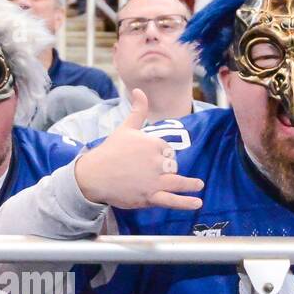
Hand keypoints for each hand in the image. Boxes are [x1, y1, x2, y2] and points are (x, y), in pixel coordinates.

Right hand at [73, 89, 203, 209]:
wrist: (94, 174)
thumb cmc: (110, 151)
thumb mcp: (126, 127)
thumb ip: (137, 110)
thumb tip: (138, 90)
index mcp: (154, 143)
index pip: (168, 151)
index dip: (162, 156)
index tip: (150, 160)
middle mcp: (157, 161)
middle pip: (172, 166)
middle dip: (166, 169)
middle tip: (152, 173)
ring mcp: (155, 180)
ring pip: (178, 182)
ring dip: (191, 184)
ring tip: (199, 186)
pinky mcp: (150, 196)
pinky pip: (172, 200)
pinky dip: (186, 202)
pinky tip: (197, 203)